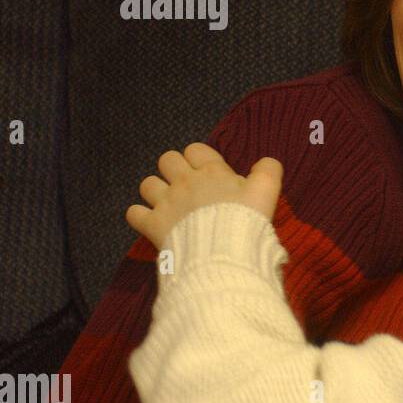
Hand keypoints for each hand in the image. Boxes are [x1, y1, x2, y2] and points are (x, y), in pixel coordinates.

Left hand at [125, 142, 282, 249]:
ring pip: (147, 184)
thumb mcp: (266, 191)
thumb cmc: (245, 220)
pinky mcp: (152, 225)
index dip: (200, 158)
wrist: (222, 253)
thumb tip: (266, 162)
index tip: (209, 173)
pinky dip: (140, 216)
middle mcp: (184, 182)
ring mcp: (165, 203)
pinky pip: (134, 213)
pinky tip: (152, 221)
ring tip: (169, 204)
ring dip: (156, 191)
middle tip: (189, 186)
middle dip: (175, 169)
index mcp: (211, 172)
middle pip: (167, 160)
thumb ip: (268, 171)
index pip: (195, 149)